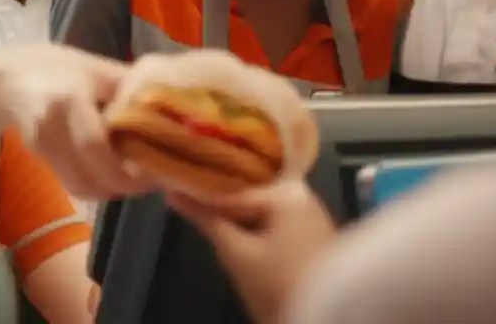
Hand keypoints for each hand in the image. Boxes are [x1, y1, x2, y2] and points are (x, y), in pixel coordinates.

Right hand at [0, 44, 150, 200]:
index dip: (126, 166)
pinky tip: (111, 174)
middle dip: (124, 185)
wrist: (4, 81)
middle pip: (89, 175)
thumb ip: (128, 87)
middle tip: (151, 179)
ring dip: (110, 190)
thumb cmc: (56, 67)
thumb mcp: (94, 66)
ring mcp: (43, 146)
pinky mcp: (40, 159)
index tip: (154, 168)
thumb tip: (167, 103)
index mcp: (69, 98)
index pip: (96, 145)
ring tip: (134, 179)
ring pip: (81, 186)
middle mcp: (52, 127)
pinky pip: (72, 182)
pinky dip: (95, 185)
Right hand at [167, 180, 336, 323]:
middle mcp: (303, 194)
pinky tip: (231, 226)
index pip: (234, 186)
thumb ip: (206, 219)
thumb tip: (173, 194)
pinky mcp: (310, 233)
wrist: (323, 318)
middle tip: (184, 195)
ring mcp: (309, 214)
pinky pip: (274, 218)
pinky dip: (253, 221)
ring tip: (201, 209)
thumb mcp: (237, 253)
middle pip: (250, 190)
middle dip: (219, 198)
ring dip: (235, 211)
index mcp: (287, 192)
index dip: (200, 188)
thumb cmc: (278, 285)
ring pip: (261, 205)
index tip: (172, 185)